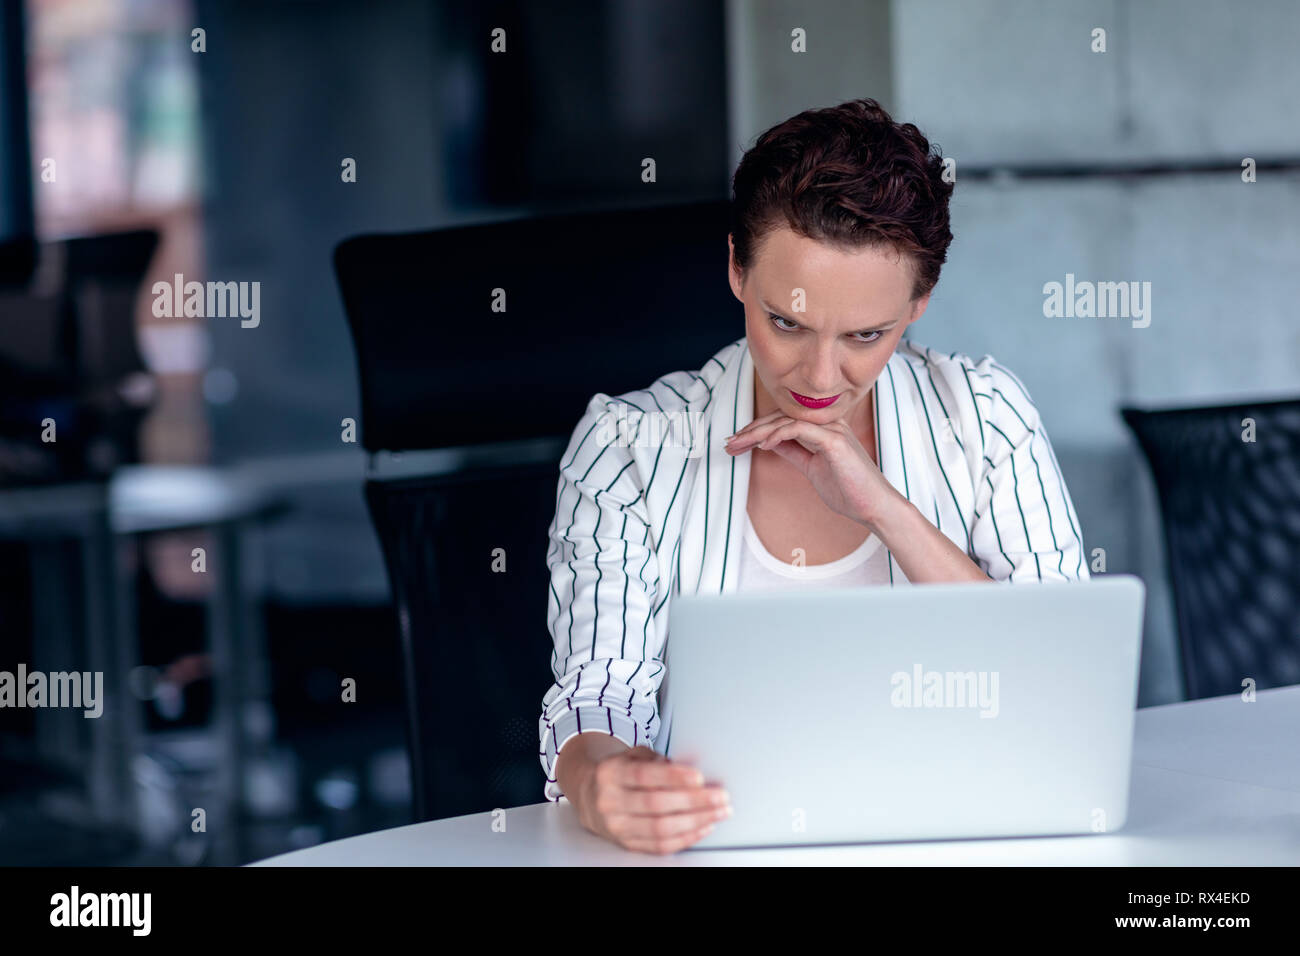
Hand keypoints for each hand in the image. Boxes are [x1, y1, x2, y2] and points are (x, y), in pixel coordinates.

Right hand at [575, 745, 731, 854]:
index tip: (699, 777)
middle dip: (694, 801)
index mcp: (611, 773)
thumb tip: (688, 768)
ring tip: (719, 812)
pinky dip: (687, 837)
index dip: (673, 777)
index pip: (643, 775)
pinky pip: (660, 846)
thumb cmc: (620, 773)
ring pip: (661, 828)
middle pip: (656, 804)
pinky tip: (704, 827)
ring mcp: (617, 826)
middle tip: (720, 796)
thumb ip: (656, 759)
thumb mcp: (632, 755)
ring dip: (696, 821)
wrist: (591, 796)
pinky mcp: (627, 843)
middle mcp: (610, 801)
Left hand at [724, 410, 898, 529]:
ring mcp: (833, 430)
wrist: (874, 508)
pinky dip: (778, 435)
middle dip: (751, 430)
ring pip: (786, 421)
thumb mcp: (811, 468)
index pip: (784, 421)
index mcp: (824, 429)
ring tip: (739, 444)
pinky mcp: (835, 441)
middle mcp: (829, 424)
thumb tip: (769, 443)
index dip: (757, 430)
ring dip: (758, 432)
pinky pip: (799, 429)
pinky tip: (763, 445)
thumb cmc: (849, 491)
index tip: (736, 443)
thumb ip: (793, 452)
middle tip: (729, 443)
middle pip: (781, 418)